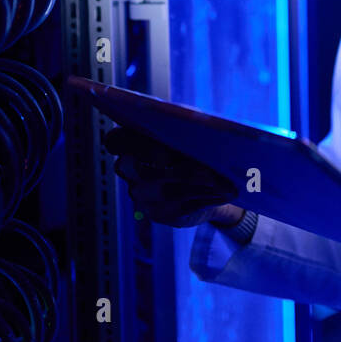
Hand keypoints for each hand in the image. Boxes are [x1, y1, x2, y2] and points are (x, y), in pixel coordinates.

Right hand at [102, 127, 242, 227]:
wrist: (202, 176)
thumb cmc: (191, 143)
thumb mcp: (189, 129)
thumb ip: (187, 128)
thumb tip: (207, 132)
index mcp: (130, 142)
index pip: (114, 141)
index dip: (136, 145)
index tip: (167, 147)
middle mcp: (130, 170)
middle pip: (143, 172)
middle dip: (179, 171)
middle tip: (208, 171)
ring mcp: (141, 195)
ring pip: (167, 191)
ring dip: (200, 186)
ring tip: (226, 182)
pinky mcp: (158, 214)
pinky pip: (181, 207)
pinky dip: (206, 199)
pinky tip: (225, 192)